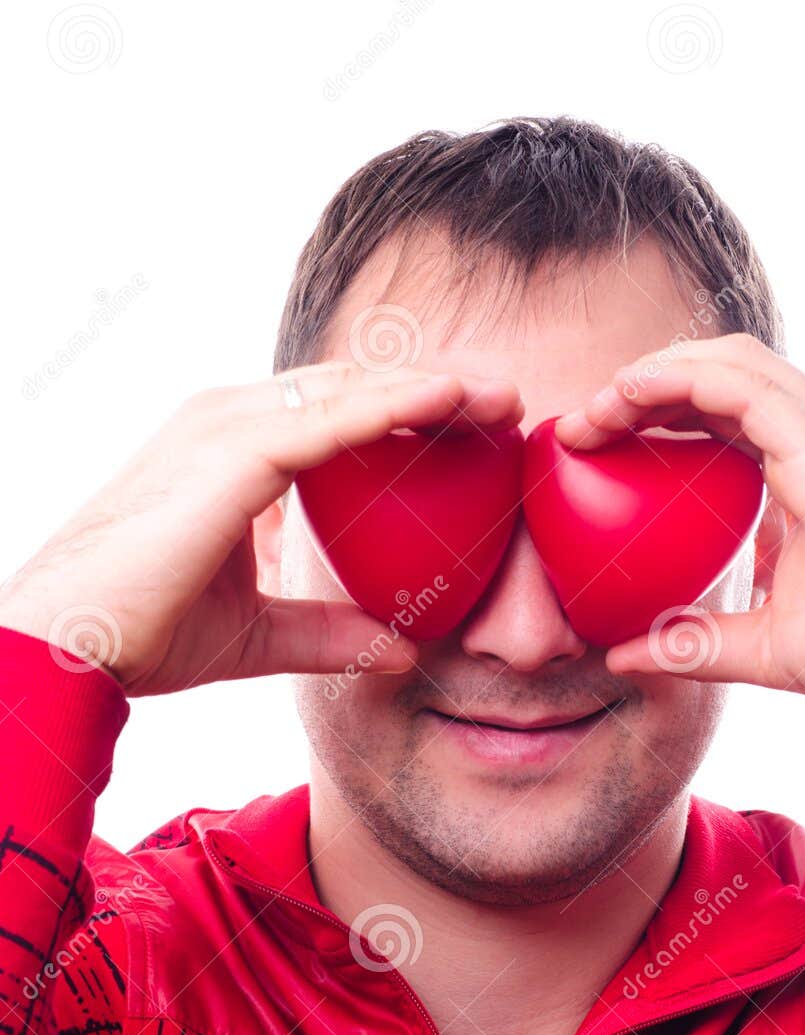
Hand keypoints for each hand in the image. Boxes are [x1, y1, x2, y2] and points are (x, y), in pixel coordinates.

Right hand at [0, 366, 521, 695]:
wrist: (66, 644)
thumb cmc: (142, 632)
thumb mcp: (257, 635)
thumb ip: (327, 632)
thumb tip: (402, 648)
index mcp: (233, 449)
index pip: (337, 413)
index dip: (408, 413)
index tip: (478, 426)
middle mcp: (228, 420)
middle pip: (352, 385)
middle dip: (434, 387)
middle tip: (508, 400)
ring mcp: (225, 426)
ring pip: (349, 388)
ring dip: (430, 386)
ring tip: (500, 394)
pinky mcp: (229, 452)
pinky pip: (329, 418)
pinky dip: (392, 405)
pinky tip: (448, 401)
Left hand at [556, 335, 804, 717]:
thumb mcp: (758, 648)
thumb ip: (691, 643)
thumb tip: (621, 654)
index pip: (726, 412)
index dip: (659, 412)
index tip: (594, 444)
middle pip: (723, 375)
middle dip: (646, 384)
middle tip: (583, 423)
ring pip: (731, 362)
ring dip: (654, 372)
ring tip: (596, 406)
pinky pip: (743, 385)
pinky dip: (679, 378)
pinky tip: (630, 394)